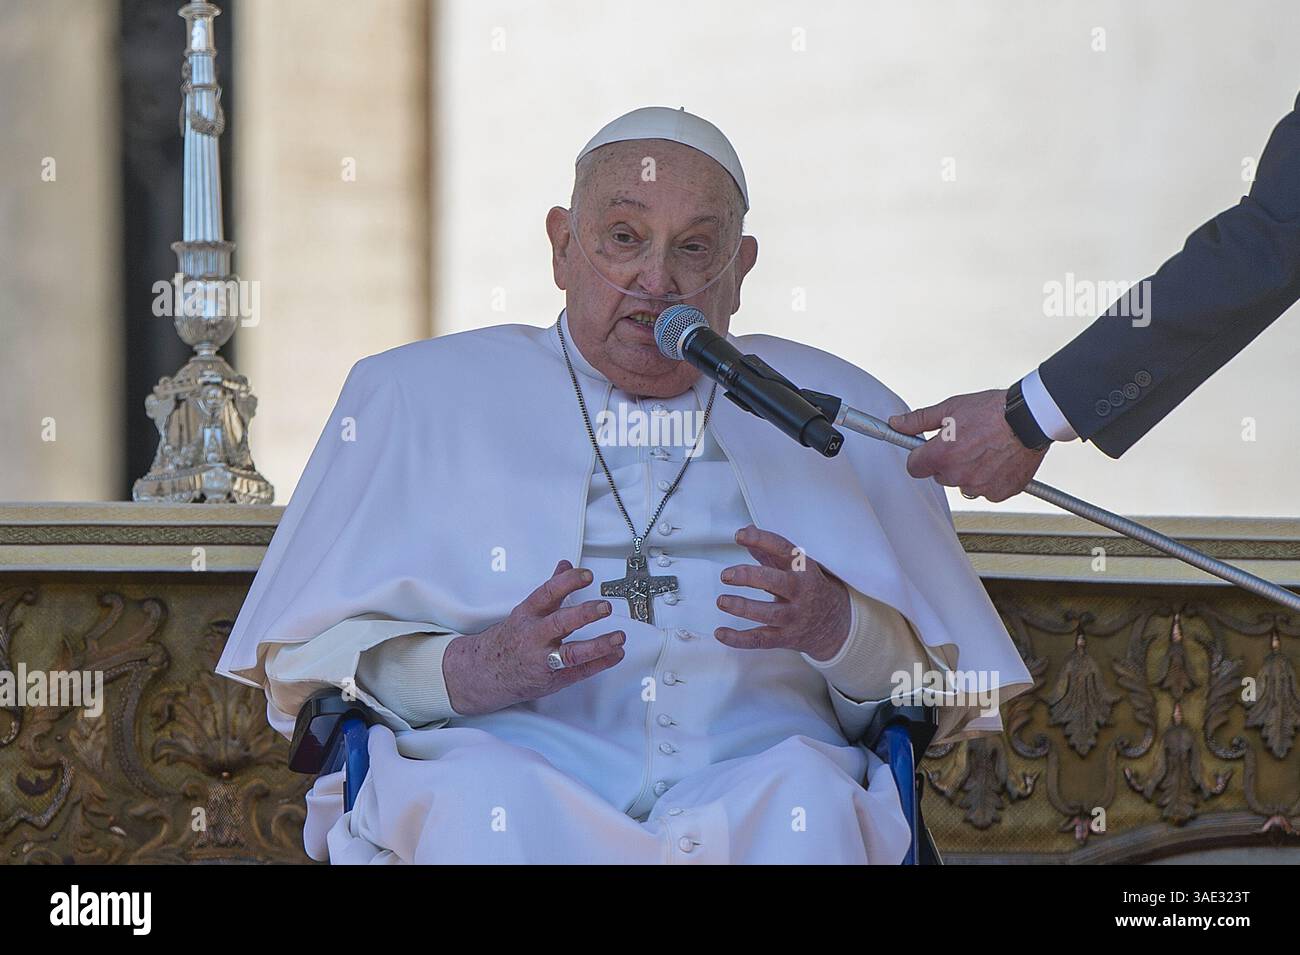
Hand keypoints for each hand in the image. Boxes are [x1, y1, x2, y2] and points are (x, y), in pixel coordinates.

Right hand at [442, 560, 624, 714]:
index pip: (547, 594)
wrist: (486, 672)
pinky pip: (579, 671)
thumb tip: (565, 565)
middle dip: (584, 614)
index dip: (567, 582)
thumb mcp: (527, 610)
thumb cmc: (511, 639)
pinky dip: (600, 663)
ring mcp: (544, 659)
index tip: (587, 575)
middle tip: (605, 607)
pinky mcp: (553, 678)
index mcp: (528, 615)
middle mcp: (535, 636)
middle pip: (560, 623)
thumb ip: (551, 589)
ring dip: (598, 645)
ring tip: (618, 637)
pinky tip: (615, 654)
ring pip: (572, 653)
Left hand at [715, 525, 850, 661]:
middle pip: (775, 582)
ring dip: (742, 607)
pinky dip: (738, 639)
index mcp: (803, 569)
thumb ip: (769, 550)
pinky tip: (720, 633)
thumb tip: (747, 530)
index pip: (783, 550)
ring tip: (722, 601)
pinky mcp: (785, 637)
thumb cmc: (809, 588)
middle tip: (726, 575)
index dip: (761, 540)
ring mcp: (794, 616)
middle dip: (748, 577)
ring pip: (767, 613)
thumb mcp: (795, 566)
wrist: (836, 623)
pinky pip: (760, 640)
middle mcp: (800, 592)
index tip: (740, 535)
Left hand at [888, 389, 1046, 501]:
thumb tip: (897, 424)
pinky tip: (998, 460)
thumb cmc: (993, 411)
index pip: (914, 468)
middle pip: (940, 475)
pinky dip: (990, 478)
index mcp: (942, 456)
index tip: (928, 450)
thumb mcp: (950, 408)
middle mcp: (958, 475)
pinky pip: (986, 490)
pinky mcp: (999, 492)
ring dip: (969, 471)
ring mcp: (980, 486)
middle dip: (947, 462)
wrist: (1029, 418)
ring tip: (984, 449)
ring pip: (963, 483)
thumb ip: (919, 420)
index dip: (920, 456)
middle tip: (964, 443)